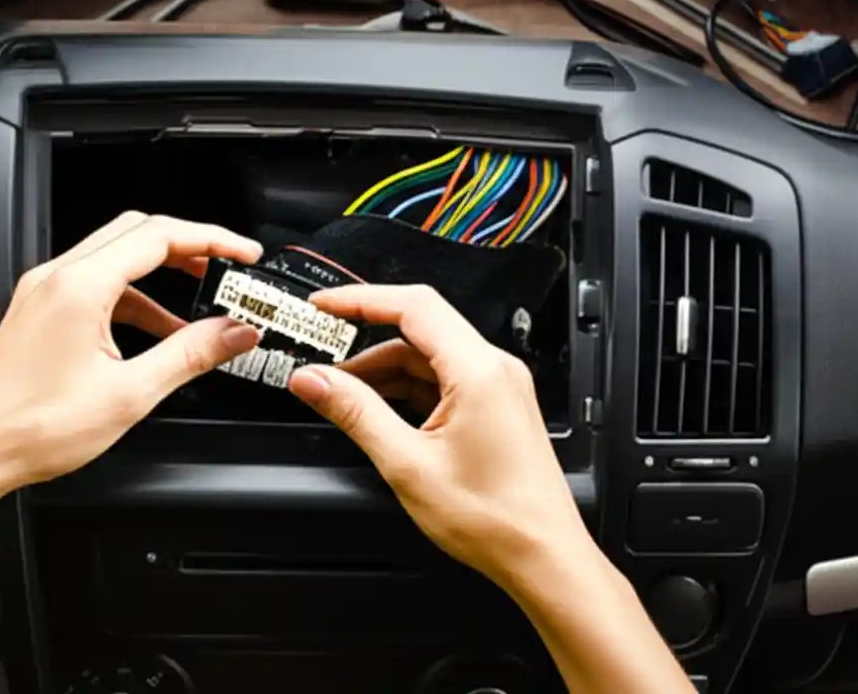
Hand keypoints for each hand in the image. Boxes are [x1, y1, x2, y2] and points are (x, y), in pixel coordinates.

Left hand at [0, 212, 262, 495]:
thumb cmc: (31, 428)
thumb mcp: (129, 394)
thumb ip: (189, 355)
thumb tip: (234, 333)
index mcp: (79, 287)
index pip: (160, 235)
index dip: (212, 239)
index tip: (243, 253)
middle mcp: (57, 278)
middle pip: (137, 233)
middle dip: (190, 246)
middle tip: (227, 269)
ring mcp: (44, 293)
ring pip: (116, 258)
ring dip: (162, 276)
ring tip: (200, 313)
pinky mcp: (39, 313)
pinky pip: (97, 287)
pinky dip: (134, 300)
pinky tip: (157, 336)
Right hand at [287, 285, 593, 593]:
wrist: (542, 558)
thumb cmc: (494, 519)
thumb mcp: (407, 464)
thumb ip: (355, 413)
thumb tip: (314, 380)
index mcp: (478, 370)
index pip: (412, 305)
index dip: (360, 299)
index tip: (323, 305)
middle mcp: (494, 369)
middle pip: (417, 329)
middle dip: (364, 340)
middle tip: (321, 354)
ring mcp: (497, 387)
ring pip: (427, 357)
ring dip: (382, 370)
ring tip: (340, 394)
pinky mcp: (495, 408)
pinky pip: (442, 380)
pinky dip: (405, 390)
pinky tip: (377, 411)